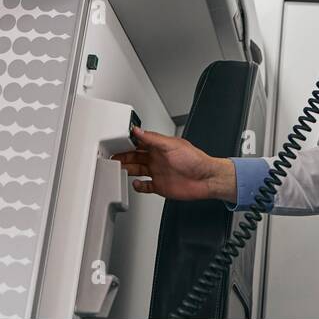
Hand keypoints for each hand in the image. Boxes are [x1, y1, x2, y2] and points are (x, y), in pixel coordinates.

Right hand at [110, 126, 234, 201]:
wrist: (206, 179)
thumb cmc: (195, 160)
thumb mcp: (172, 145)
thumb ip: (153, 139)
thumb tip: (138, 131)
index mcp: (160, 147)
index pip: (140, 142)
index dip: (128, 141)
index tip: (117, 141)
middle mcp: (157, 159)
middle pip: (135, 156)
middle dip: (123, 155)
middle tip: (112, 156)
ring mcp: (158, 172)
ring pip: (137, 170)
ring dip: (127, 169)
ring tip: (118, 168)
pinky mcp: (160, 186)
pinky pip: (145, 186)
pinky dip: (138, 186)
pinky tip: (135, 184)